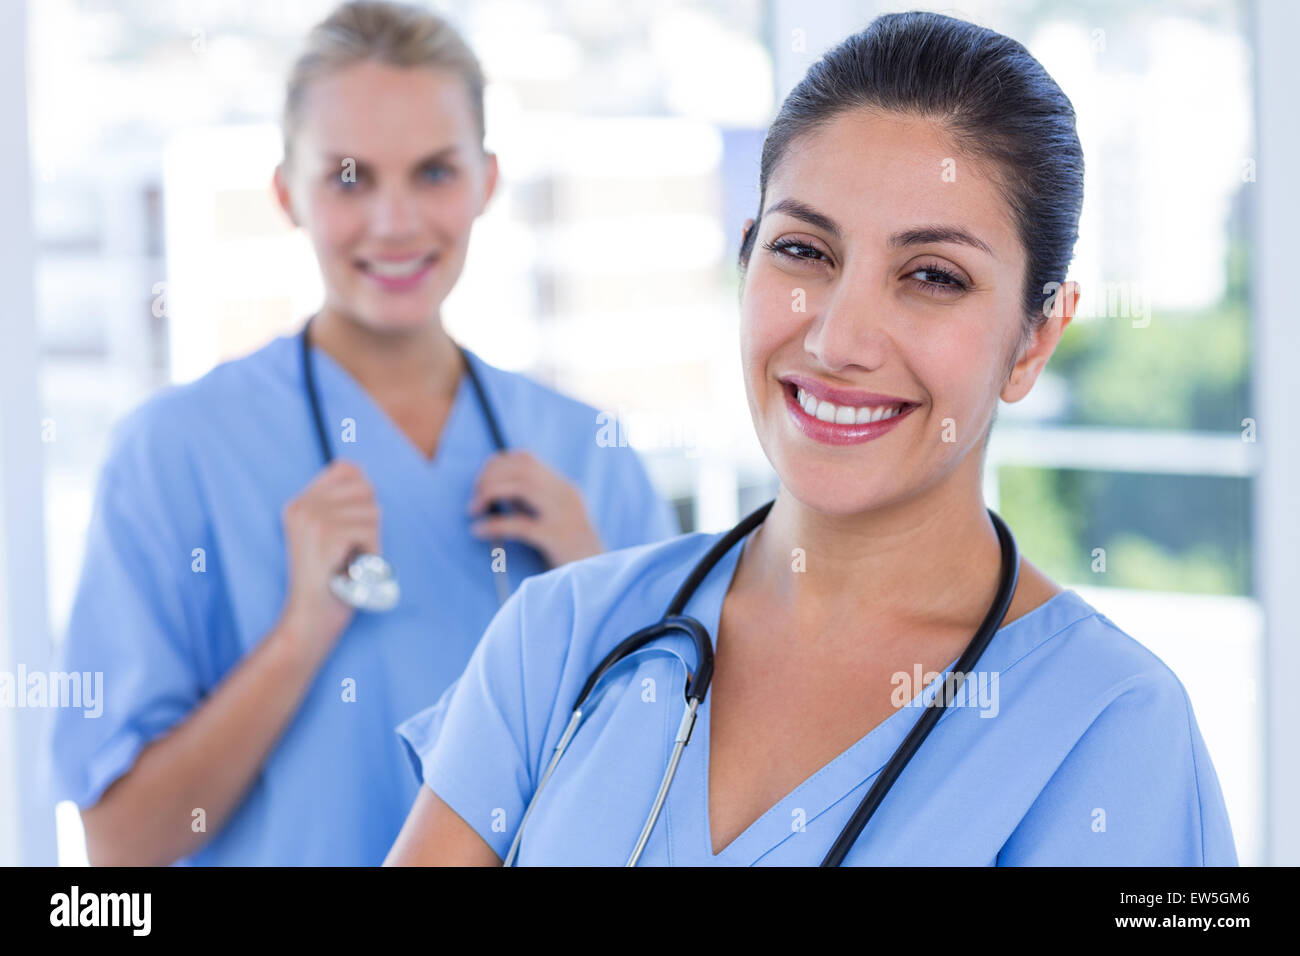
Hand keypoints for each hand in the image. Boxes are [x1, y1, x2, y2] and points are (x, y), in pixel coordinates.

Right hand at [278, 460, 382, 650]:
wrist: (309, 620)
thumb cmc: (330, 582)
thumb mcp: (328, 536)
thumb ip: (342, 503)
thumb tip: (358, 470)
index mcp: (298, 503)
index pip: (347, 469)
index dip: (362, 498)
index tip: (349, 532)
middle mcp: (302, 505)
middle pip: (366, 489)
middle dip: (368, 523)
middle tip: (348, 551)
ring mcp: (312, 518)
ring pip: (372, 510)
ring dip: (371, 541)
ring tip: (348, 561)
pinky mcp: (326, 533)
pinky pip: (372, 531)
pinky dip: (370, 554)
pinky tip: (350, 569)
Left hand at [467, 451, 603, 567]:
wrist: (601, 581)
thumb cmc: (571, 556)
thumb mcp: (554, 522)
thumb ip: (531, 505)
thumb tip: (494, 493)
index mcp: (565, 489)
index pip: (525, 458)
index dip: (496, 465)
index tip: (479, 484)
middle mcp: (566, 496)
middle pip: (520, 468)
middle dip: (489, 478)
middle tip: (474, 500)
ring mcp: (565, 515)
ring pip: (520, 486)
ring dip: (489, 493)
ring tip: (473, 510)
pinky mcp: (558, 538)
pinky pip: (519, 525)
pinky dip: (494, 524)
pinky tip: (478, 531)